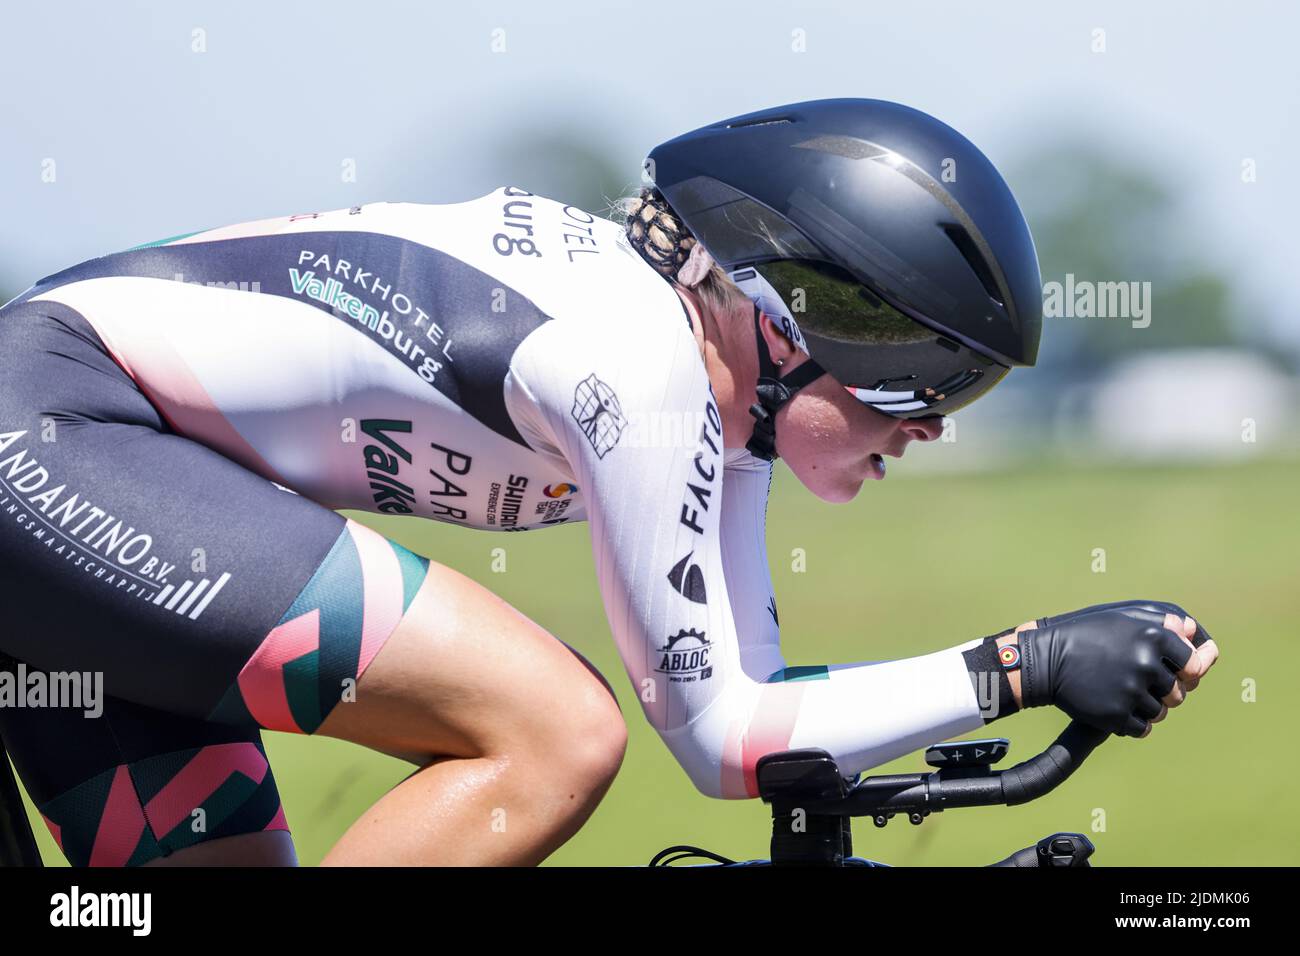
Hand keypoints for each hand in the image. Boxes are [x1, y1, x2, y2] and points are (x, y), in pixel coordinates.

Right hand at [996, 601, 1217, 735]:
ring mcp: (1132, 691)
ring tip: (1123, 693)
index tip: (1172, 671)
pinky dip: (1132, 722)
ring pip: (1161, 712)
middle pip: (1179, 692)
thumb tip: (1193, 632)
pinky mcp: (1117, 715)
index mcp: (1154, 636)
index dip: (1185, 670)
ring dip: (1147, 707)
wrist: (1046, 660)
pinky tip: (1117, 708)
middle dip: (1163, 690)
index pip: (1196, 664)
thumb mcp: (1122, 618)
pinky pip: (1143, 729)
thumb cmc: (1087, 635)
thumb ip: (1161, 623)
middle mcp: (1147, 663)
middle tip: (1137, 681)